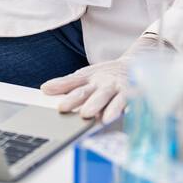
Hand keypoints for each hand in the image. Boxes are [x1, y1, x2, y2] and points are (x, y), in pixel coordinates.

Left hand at [41, 35, 161, 123]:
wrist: (134, 64)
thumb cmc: (105, 75)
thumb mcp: (85, 76)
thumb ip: (66, 84)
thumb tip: (44, 88)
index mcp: (93, 81)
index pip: (81, 90)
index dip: (71, 99)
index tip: (61, 107)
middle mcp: (108, 85)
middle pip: (100, 94)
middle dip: (93, 103)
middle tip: (85, 114)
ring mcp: (124, 90)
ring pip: (118, 99)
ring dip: (113, 109)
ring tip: (105, 119)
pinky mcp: (138, 95)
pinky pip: (137, 103)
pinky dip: (134, 109)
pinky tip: (130, 116)